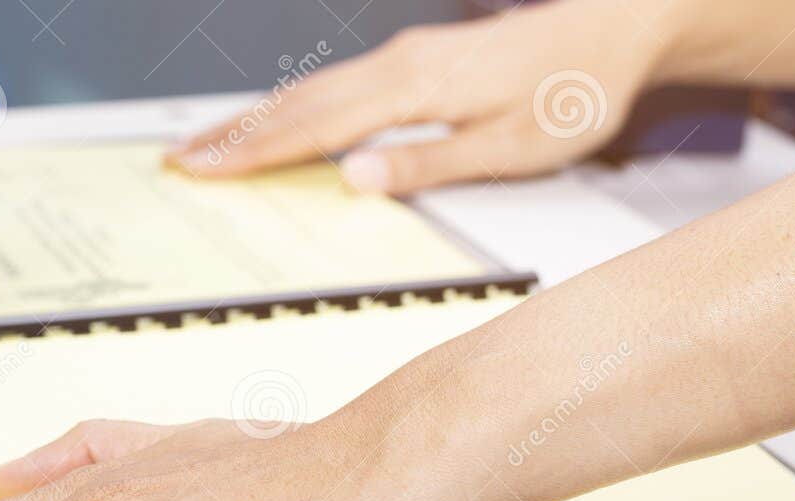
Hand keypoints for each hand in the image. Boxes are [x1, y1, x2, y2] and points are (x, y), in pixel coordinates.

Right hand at [169, 0, 670, 194]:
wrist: (617, 28)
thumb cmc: (573, 94)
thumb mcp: (508, 150)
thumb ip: (427, 165)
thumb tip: (353, 179)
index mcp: (414, 90)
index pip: (314, 129)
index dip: (252, 152)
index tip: (200, 169)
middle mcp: (399, 65)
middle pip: (297, 105)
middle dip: (233, 135)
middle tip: (177, 160)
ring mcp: (404, 56)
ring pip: (311, 89)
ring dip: (255, 119)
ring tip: (208, 143)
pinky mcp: (414, 57)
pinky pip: (336, 83)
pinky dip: (293, 106)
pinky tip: (277, 120)